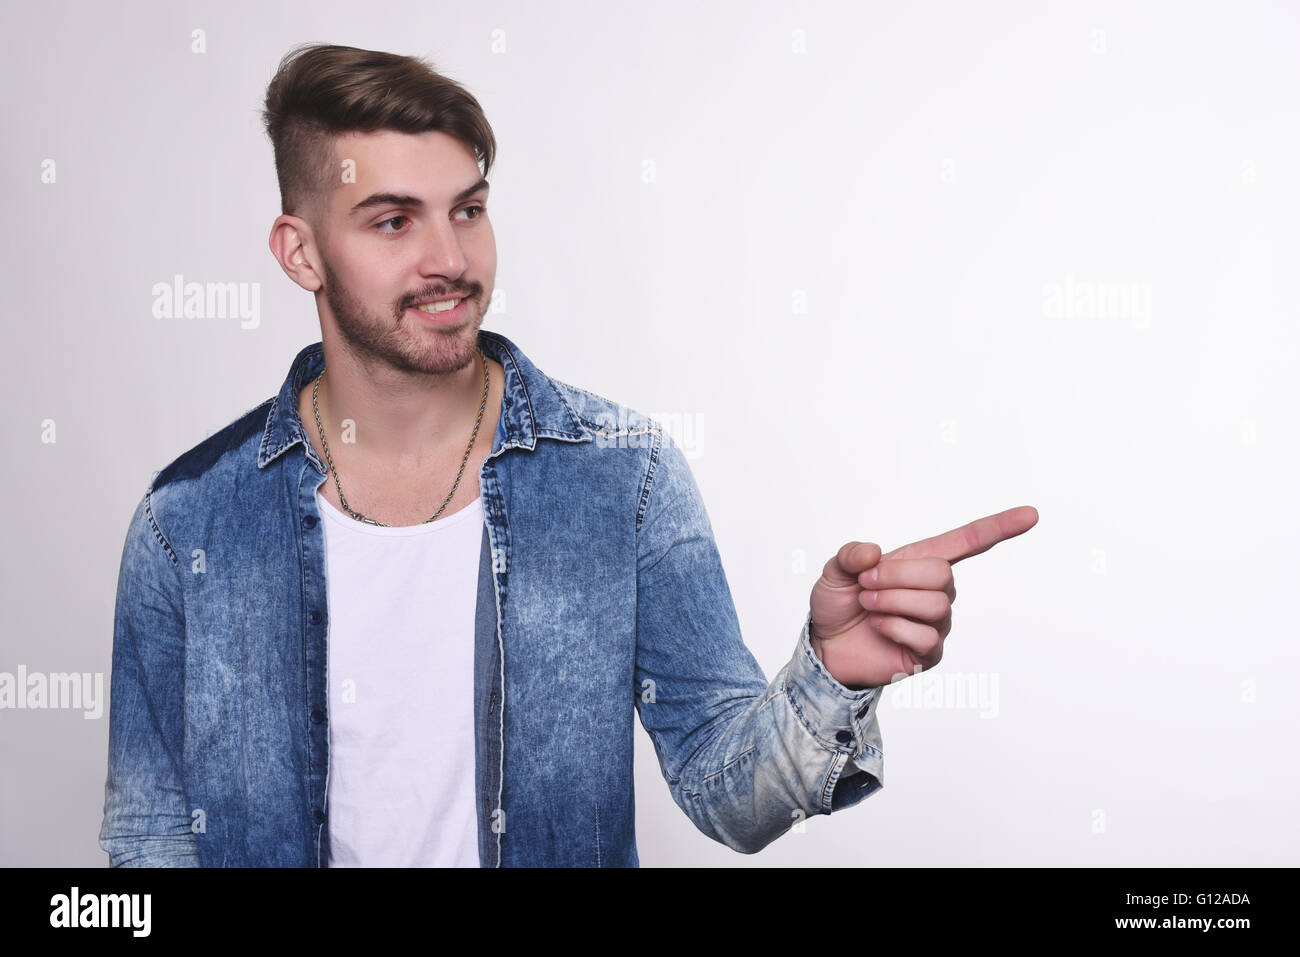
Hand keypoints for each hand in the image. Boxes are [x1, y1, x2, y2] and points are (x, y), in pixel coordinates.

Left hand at [808, 506, 1038, 688]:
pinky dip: (895, 628)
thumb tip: (873, 552)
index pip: (968, 542)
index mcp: (919, 562)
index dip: (998, 528)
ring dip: (892, 602)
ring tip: (869, 606)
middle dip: (896, 577)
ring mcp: (936, 623)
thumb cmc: (837, 606)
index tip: (1030, 515)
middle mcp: (935, 591)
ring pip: (936, 605)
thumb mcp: (834, 571)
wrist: (826, 648)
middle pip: (943, 574)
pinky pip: (927, 636)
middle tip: (865, 585)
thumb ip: (850, 555)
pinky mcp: (931, 653)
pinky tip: (880, 629)